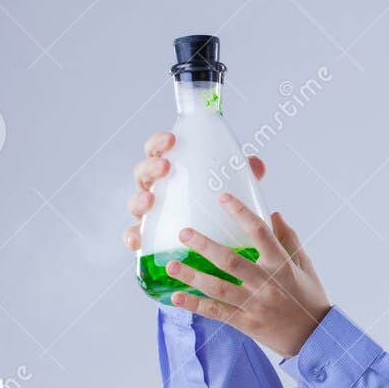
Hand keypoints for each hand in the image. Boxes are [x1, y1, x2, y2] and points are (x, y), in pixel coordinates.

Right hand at [123, 130, 267, 250]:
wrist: (214, 248)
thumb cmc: (217, 208)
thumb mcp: (232, 189)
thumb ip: (242, 176)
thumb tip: (256, 165)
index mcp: (171, 173)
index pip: (159, 151)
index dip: (160, 142)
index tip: (172, 139)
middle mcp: (156, 190)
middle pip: (143, 173)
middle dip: (151, 167)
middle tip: (166, 166)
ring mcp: (150, 214)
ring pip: (136, 203)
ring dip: (139, 199)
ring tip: (151, 199)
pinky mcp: (149, 239)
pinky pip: (135, 237)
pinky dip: (132, 238)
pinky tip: (137, 241)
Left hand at [165, 195, 331, 358]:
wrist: (315, 337)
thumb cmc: (309, 298)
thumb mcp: (305, 266)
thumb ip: (289, 239)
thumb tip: (273, 214)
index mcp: (282, 265)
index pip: (260, 233)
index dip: (241, 213)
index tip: (223, 197)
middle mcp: (266, 284)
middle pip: (231, 262)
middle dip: (205, 246)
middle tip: (184, 233)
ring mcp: (254, 305)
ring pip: (219, 288)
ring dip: (193, 276)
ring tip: (171, 265)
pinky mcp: (245, 323)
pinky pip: (217, 313)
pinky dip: (196, 305)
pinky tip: (176, 298)